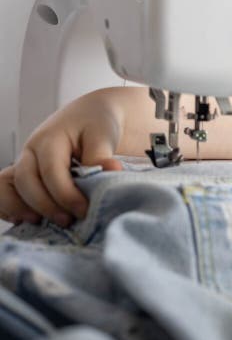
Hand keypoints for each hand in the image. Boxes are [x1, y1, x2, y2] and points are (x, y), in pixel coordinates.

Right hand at [0, 90, 123, 226]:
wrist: (91, 114)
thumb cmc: (96, 123)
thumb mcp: (103, 134)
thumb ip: (101, 155)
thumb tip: (112, 171)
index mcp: (50, 139)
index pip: (51, 171)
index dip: (65, 195)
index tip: (83, 210)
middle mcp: (31, 152)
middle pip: (26, 182)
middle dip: (46, 206)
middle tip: (69, 222)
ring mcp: (24, 163)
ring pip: (7, 186)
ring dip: (21, 208)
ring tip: (42, 224)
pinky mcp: (25, 175)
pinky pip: (4, 191)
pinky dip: (9, 207)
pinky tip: (29, 220)